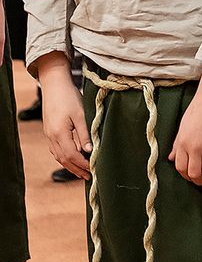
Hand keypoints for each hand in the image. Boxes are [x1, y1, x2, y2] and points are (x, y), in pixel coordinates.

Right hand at [37, 52, 91, 179]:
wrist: (54, 84)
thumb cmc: (69, 96)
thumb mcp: (80, 114)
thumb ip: (84, 133)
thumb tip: (89, 150)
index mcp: (59, 134)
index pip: (71, 156)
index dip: (82, 165)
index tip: (93, 170)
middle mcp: (52, 137)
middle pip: (64, 159)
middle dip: (76, 169)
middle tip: (88, 177)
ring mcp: (49, 135)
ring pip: (59, 156)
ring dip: (70, 165)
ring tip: (82, 171)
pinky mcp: (49, 131)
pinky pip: (56, 149)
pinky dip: (65, 157)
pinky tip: (72, 158)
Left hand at [168, 65, 201, 185]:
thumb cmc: (201, 106)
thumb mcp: (184, 124)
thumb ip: (178, 142)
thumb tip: (171, 158)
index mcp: (183, 141)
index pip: (181, 168)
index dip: (187, 176)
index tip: (194, 176)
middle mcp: (195, 147)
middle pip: (195, 174)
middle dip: (201, 181)